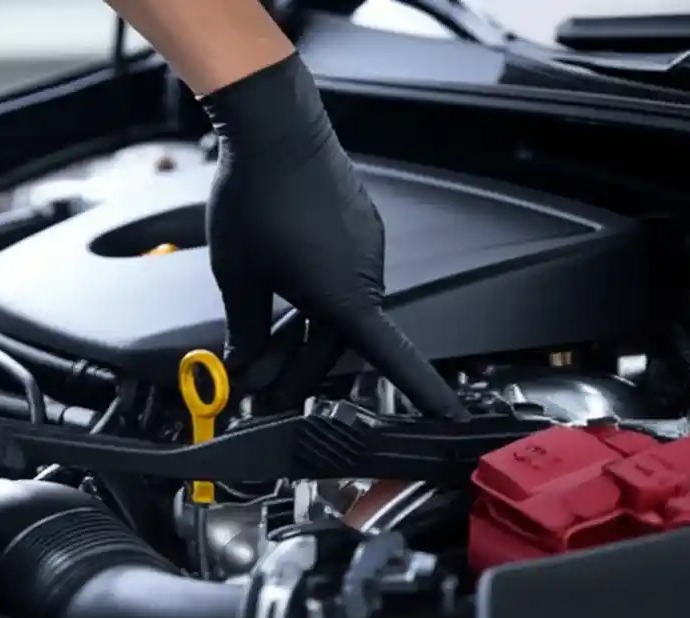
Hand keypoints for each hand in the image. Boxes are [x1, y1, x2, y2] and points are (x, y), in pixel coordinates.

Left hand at [200, 53, 466, 419]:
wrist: (273, 130)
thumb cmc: (256, 197)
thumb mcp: (238, 274)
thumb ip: (244, 328)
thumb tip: (242, 365)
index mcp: (344, 295)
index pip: (392, 357)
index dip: (424, 390)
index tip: (451, 415)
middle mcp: (365, 273)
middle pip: (340, 342)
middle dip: (299, 371)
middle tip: (263, 391)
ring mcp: (364, 248)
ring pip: (336, 310)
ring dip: (299, 335)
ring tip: (258, 350)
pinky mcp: (356, 228)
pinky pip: (339, 278)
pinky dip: (310, 300)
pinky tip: (278, 300)